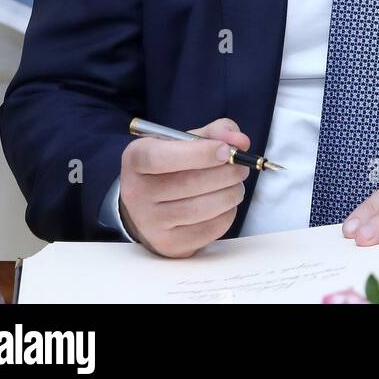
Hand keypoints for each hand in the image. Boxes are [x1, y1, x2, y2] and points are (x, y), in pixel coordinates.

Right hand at [119, 117, 250, 257]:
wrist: (150, 204)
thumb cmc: (172, 165)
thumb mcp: (186, 141)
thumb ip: (215, 133)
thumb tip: (240, 142)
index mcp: (136, 159)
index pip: (161, 158)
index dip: (198, 154)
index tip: (225, 151)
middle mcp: (136, 193)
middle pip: (187, 184)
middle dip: (225, 174)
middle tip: (242, 167)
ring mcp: (149, 223)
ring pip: (199, 209)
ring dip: (230, 194)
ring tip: (237, 185)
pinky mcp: (167, 245)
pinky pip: (206, 231)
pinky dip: (226, 215)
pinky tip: (226, 204)